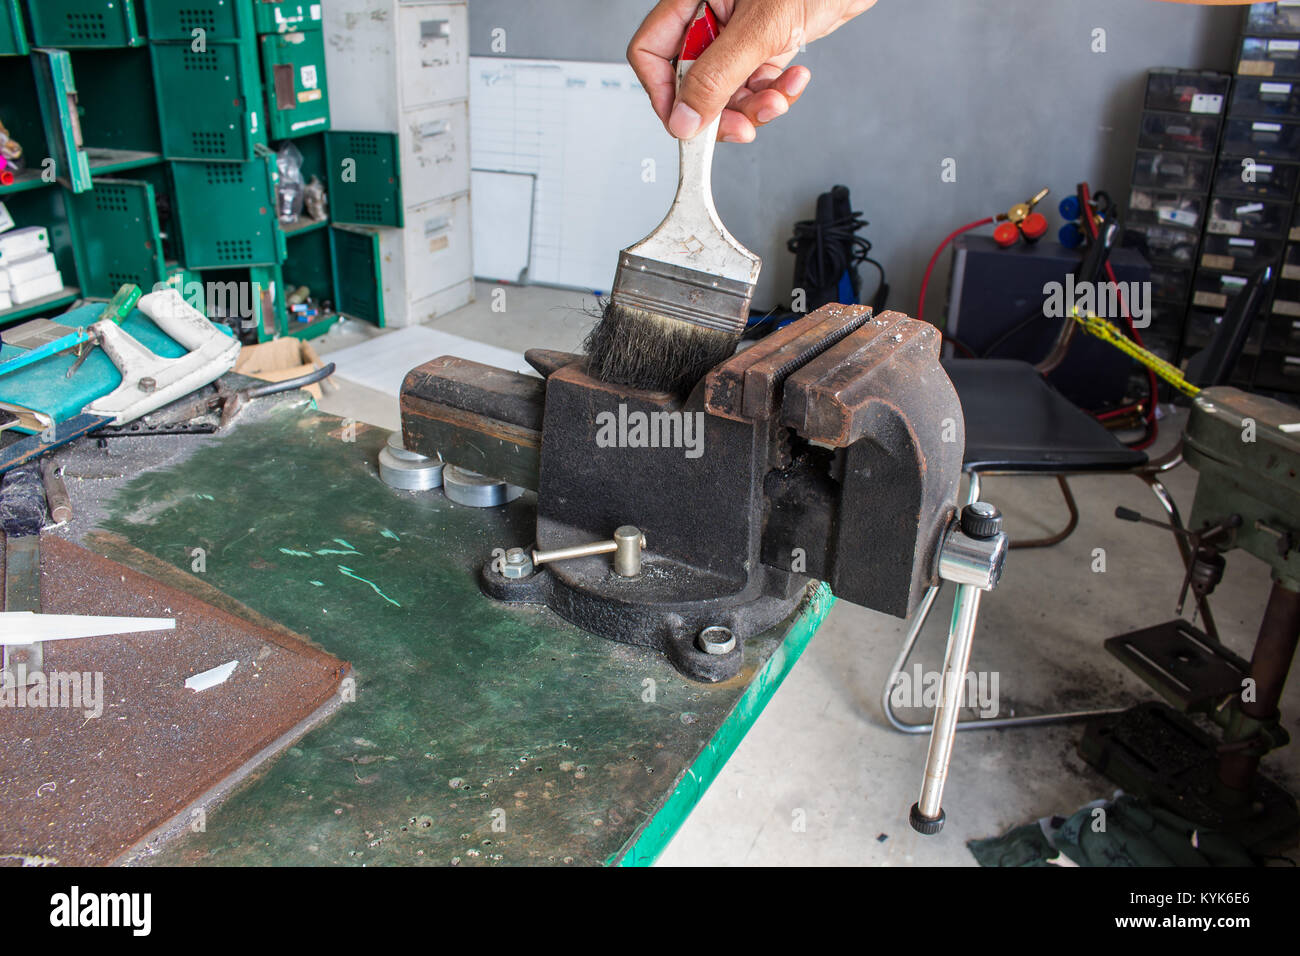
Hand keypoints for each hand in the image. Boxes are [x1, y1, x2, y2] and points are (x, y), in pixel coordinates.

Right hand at [628, 0, 877, 142]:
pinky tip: (793, 80)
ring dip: (754, 106)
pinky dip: (776, 93)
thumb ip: (718, 75)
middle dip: (720, 110)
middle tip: (741, 126)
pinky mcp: (766, 44)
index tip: (687, 125)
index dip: (664, 94)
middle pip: (691, 82)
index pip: (652, 53)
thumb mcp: (760, 27)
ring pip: (727, 91)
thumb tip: (685, 118)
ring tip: (778, 98)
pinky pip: (757, 85)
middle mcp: (711, 17)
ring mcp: (738, 33)